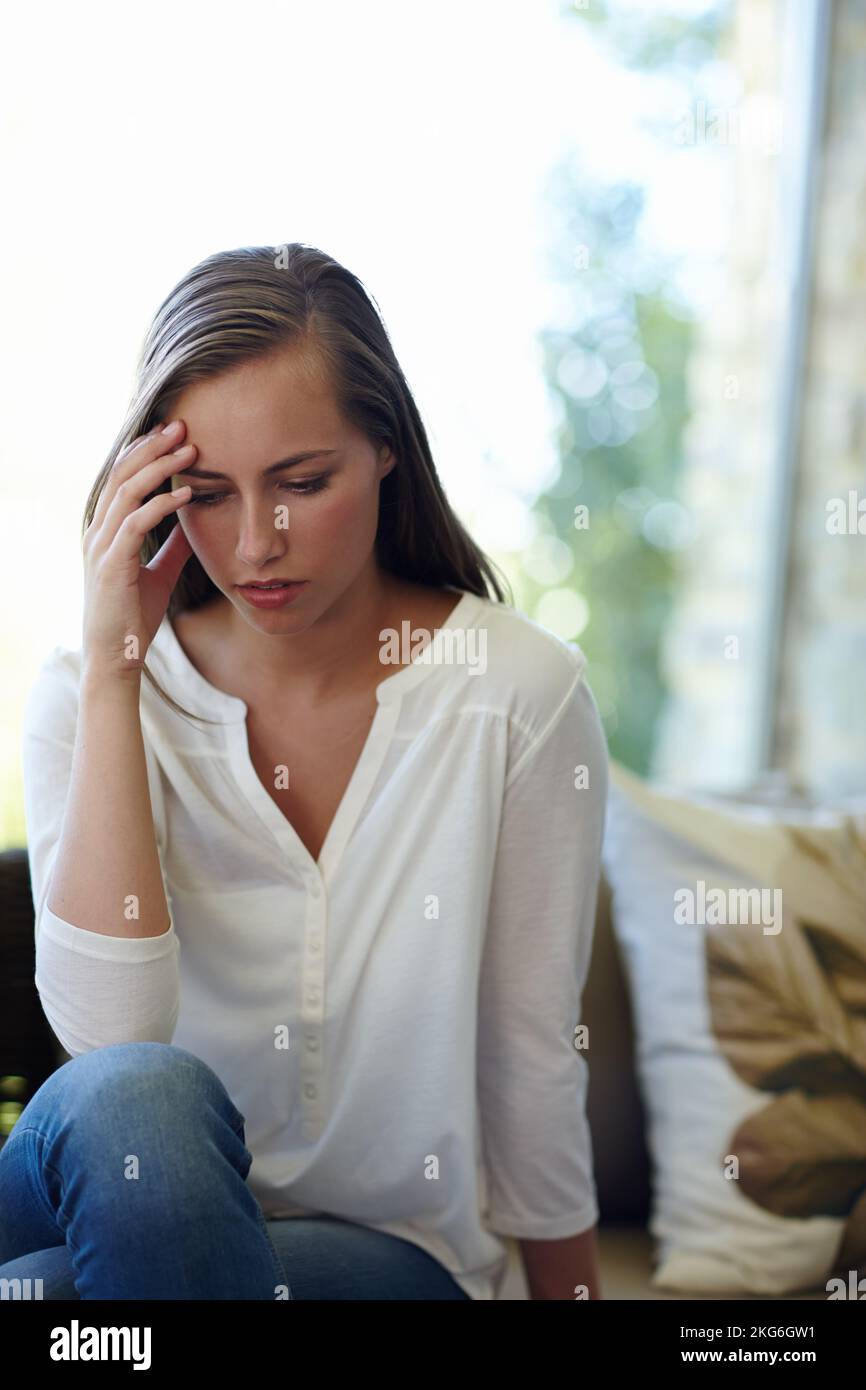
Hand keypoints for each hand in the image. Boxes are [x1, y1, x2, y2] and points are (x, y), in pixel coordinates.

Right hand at [82, 419, 197, 678]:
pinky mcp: (112, 564)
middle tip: (182, 426)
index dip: (145, 451)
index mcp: (106, 529)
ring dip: (160, 467)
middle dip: (152, 446)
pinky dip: (161, 505)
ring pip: (128, 492)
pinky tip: (186, 496)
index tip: (175, 433)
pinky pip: (135, 523)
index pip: (122, 476)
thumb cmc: (135, 615)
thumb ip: (172, 546)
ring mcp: (102, 546)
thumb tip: (192, 522)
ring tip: (190, 450)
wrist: (118, 654)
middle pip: (122, 473)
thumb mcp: (159, 572)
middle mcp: (99, 531)